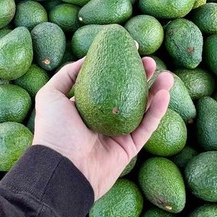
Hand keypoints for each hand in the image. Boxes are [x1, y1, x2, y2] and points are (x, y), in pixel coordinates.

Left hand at [33, 57, 172, 200]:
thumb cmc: (54, 130)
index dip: (119, 64)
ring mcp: (117, 133)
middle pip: (127, 92)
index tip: (132, 49)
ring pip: (142, 109)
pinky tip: (165, 93)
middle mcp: (103, 118)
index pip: (106, 80)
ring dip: (156, 91)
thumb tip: (86, 57)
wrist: (63, 168)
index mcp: (86, 105)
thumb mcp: (50, 95)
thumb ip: (67, 74)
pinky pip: (147, 127)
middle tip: (150, 61)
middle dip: (141, 75)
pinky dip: (158, 111)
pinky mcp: (129, 148)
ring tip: (166, 75)